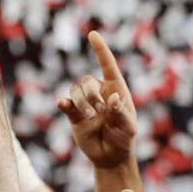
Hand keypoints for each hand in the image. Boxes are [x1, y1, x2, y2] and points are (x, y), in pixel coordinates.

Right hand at [56, 31, 136, 169]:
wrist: (111, 157)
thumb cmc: (125, 139)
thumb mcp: (129, 127)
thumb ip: (121, 113)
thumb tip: (113, 98)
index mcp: (116, 89)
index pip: (108, 65)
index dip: (100, 49)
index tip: (93, 34)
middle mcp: (99, 92)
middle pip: (87, 80)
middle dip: (91, 94)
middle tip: (99, 111)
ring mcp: (85, 103)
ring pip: (74, 90)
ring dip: (81, 102)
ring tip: (91, 117)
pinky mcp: (74, 115)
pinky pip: (65, 104)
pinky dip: (64, 103)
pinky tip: (63, 104)